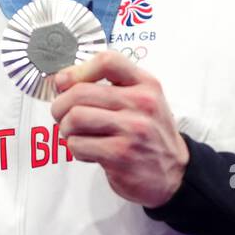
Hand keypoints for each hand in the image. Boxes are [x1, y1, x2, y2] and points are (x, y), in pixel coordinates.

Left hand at [51, 50, 189, 207]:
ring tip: (77, 134)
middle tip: (62, 116)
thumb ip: (107, 85)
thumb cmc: (148, 133)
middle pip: (80, 92)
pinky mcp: (121, 154)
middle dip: (60, 106)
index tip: (65, 83)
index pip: (107, 61)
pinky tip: (90, 151)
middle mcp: (142, 103)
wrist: (173, 174)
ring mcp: (133, 129)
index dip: (77, 70)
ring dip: (66, 128)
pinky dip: (76, 148)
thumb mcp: (141, 100)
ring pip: (75, 118)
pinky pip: (78, 144)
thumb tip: (61, 80)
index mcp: (146, 84)